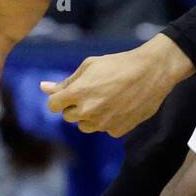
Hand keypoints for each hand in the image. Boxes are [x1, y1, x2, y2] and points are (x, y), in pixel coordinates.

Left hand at [40, 34, 191, 136]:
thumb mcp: (90, 66)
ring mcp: (103, 123)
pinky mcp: (118, 130)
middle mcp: (88, 111)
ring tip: (107, 99)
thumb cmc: (119, 64)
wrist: (152, 71)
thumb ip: (66, 81)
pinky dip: (110, 120)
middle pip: (68, 116)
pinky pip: (105, 129)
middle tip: (94, 92)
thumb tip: (42, 87)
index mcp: (77, 93)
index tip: (71, 92)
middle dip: (76, 106)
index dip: (60, 98)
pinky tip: (121, 106)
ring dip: (91, 116)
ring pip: (85, 126)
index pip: (53, 105)